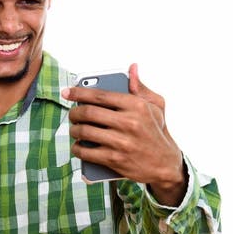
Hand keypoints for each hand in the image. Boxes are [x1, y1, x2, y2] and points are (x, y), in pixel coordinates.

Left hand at [62, 63, 187, 204]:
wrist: (165, 164)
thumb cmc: (157, 132)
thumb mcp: (156, 106)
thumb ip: (141, 88)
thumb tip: (132, 68)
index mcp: (136, 105)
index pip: (100, 95)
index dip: (79, 92)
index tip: (67, 92)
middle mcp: (128, 122)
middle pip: (88, 113)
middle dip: (74, 113)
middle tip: (72, 114)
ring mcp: (121, 142)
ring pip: (84, 132)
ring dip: (74, 130)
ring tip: (74, 129)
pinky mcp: (115, 160)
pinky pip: (87, 152)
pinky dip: (77, 149)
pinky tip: (78, 146)